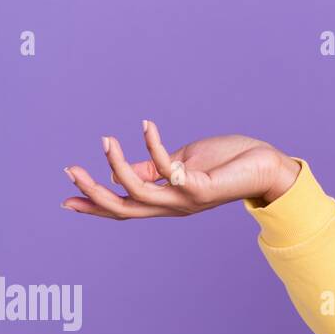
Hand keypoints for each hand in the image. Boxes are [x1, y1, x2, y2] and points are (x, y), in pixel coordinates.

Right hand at [61, 120, 300, 218]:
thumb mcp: (184, 162)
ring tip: (105, 139)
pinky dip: (154, 146)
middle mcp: (174, 206)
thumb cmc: (229, 162)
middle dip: (94, 192)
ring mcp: (187, 199)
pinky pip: (169, 168)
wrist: (269, 166)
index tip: (66, 199)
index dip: (95, 206)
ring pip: (139, 192)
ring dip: (116, 165)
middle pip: (124, 207)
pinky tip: (146, 126)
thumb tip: (124, 171)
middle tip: (70, 170)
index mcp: (168, 201)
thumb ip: (156, 168)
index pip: (125, 207)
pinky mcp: (201, 188)